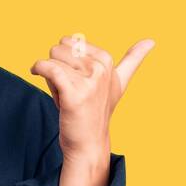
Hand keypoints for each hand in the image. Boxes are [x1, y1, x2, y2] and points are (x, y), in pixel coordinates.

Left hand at [31, 34, 154, 163]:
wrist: (88, 144)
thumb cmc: (98, 111)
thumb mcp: (119, 83)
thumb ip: (133, 60)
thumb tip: (151, 40)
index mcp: (108, 61)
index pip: (73, 42)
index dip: (68, 60)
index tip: (77, 79)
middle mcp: (101, 69)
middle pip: (60, 48)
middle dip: (58, 65)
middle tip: (68, 88)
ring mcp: (89, 82)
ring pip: (53, 59)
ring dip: (50, 76)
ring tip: (63, 94)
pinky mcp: (74, 94)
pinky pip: (49, 68)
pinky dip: (38, 68)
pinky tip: (35, 72)